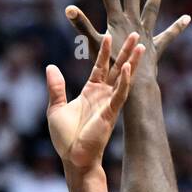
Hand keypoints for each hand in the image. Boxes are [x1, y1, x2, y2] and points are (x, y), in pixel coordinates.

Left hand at [46, 32, 144, 173]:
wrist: (73, 158)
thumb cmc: (65, 138)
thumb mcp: (55, 108)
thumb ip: (56, 87)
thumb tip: (50, 67)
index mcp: (90, 92)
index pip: (100, 67)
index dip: (104, 51)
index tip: (109, 34)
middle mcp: (102, 96)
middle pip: (116, 68)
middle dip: (125, 51)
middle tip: (136, 34)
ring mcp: (108, 104)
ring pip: (123, 78)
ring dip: (131, 62)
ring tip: (141, 46)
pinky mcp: (110, 113)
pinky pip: (119, 95)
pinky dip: (124, 81)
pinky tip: (128, 68)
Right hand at [66, 0, 190, 80]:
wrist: (135, 86)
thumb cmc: (112, 69)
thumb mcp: (93, 45)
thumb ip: (82, 25)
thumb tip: (68, 8)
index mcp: (116, 20)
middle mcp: (132, 22)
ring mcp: (145, 33)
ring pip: (153, 7)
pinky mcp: (155, 47)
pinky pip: (168, 36)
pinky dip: (177, 27)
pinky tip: (187, 18)